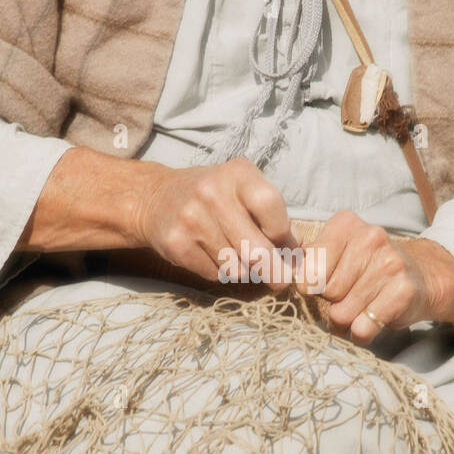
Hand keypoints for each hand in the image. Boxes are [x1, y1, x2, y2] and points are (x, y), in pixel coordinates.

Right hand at [136, 156, 298, 285]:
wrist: (157, 198)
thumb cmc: (214, 196)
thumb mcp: (245, 190)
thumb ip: (273, 216)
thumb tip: (296, 252)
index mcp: (238, 173)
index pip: (270, 205)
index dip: (283, 234)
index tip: (286, 246)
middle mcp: (212, 193)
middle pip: (257, 250)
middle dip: (275, 271)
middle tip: (280, 279)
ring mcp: (191, 219)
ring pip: (237, 268)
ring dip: (246, 271)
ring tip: (238, 256)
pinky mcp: (176, 245)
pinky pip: (215, 275)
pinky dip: (222, 273)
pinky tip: (214, 255)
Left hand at [293, 210, 453, 345]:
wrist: (422, 276)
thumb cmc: (368, 268)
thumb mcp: (336, 254)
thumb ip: (307, 262)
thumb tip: (289, 280)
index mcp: (346, 224)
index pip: (308, 269)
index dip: (311, 285)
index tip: (325, 283)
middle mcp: (370, 237)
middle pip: (327, 292)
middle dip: (332, 301)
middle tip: (351, 294)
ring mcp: (390, 264)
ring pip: (342, 314)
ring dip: (347, 320)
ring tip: (363, 305)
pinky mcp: (403, 292)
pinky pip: (363, 328)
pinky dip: (362, 333)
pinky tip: (374, 317)